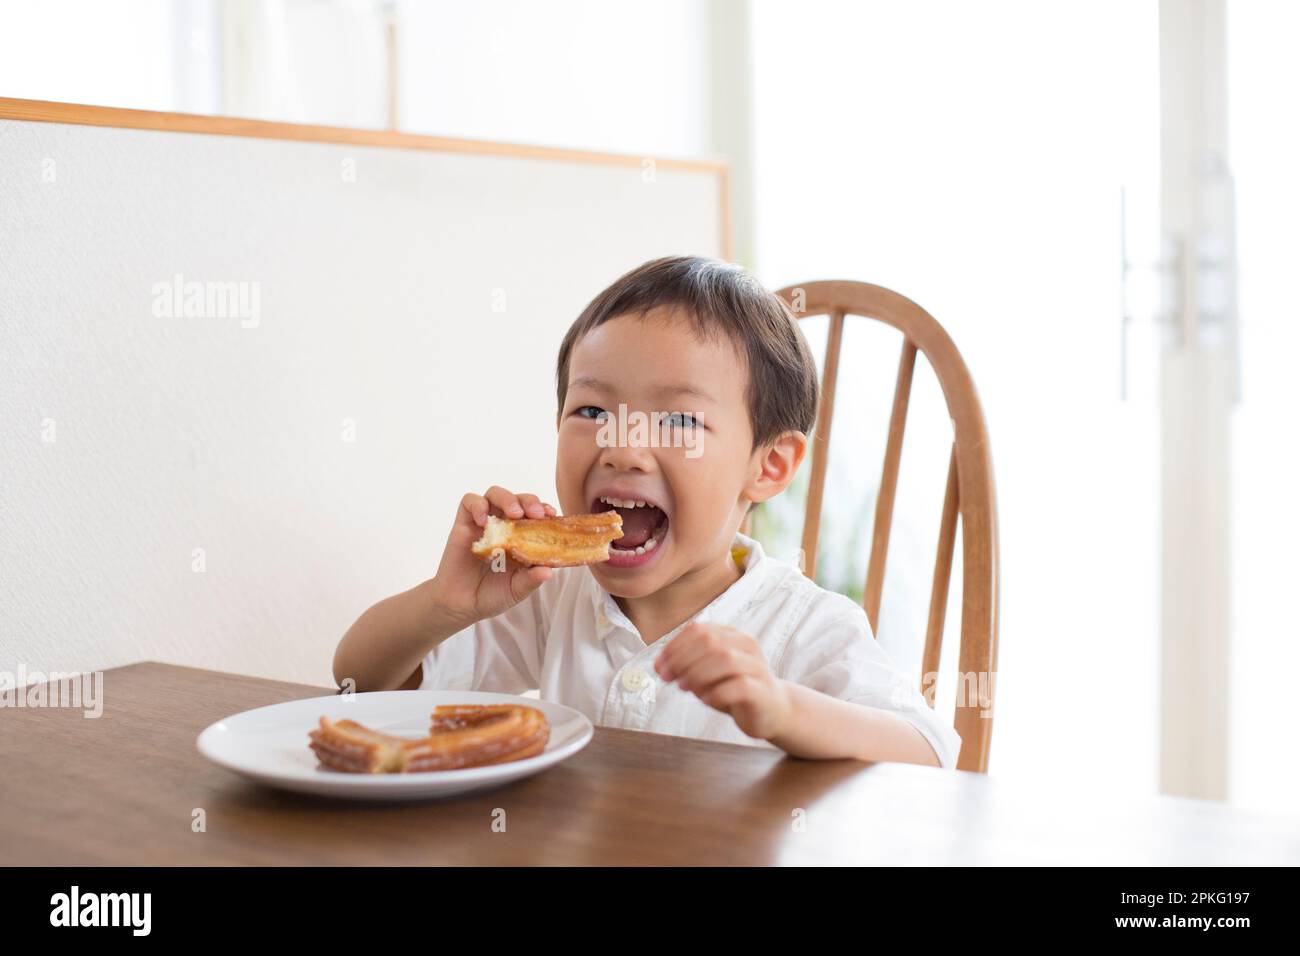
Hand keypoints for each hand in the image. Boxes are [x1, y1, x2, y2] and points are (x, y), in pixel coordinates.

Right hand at [427, 486, 557, 629]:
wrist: (461, 605)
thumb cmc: (492, 595)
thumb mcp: (516, 590)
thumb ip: (531, 580)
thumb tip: (548, 571)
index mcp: (522, 537)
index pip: (536, 514)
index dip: (545, 510)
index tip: (552, 515)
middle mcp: (505, 526)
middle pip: (518, 499)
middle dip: (529, 501)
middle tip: (536, 514)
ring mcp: (484, 524)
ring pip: (495, 494)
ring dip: (507, 498)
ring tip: (513, 513)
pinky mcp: (464, 525)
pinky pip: (469, 502)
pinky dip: (478, 505)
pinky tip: (483, 521)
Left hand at [654, 622, 792, 740]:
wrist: (771, 710)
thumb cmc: (734, 688)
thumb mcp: (708, 673)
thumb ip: (687, 666)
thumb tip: (660, 666)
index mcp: (732, 636)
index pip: (699, 630)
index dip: (675, 647)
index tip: (659, 667)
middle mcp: (747, 646)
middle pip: (711, 642)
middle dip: (683, 660)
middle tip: (668, 678)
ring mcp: (757, 667)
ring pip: (726, 660)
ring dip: (698, 674)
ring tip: (684, 687)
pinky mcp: (762, 691)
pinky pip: (740, 686)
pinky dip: (718, 692)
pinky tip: (706, 700)